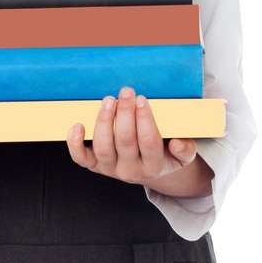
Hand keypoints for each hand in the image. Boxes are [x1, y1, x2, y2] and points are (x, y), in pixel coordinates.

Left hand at [65, 87, 197, 183]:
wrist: (147, 171)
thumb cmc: (165, 154)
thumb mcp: (182, 155)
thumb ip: (186, 149)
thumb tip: (178, 143)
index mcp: (154, 166)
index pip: (149, 142)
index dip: (145, 120)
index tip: (143, 99)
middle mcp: (130, 171)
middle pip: (125, 141)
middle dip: (125, 114)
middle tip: (126, 91)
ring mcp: (110, 168)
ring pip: (103, 147)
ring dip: (104, 121)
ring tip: (109, 100)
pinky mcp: (94, 165)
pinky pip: (80, 158)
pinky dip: (75, 143)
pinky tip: (77, 124)